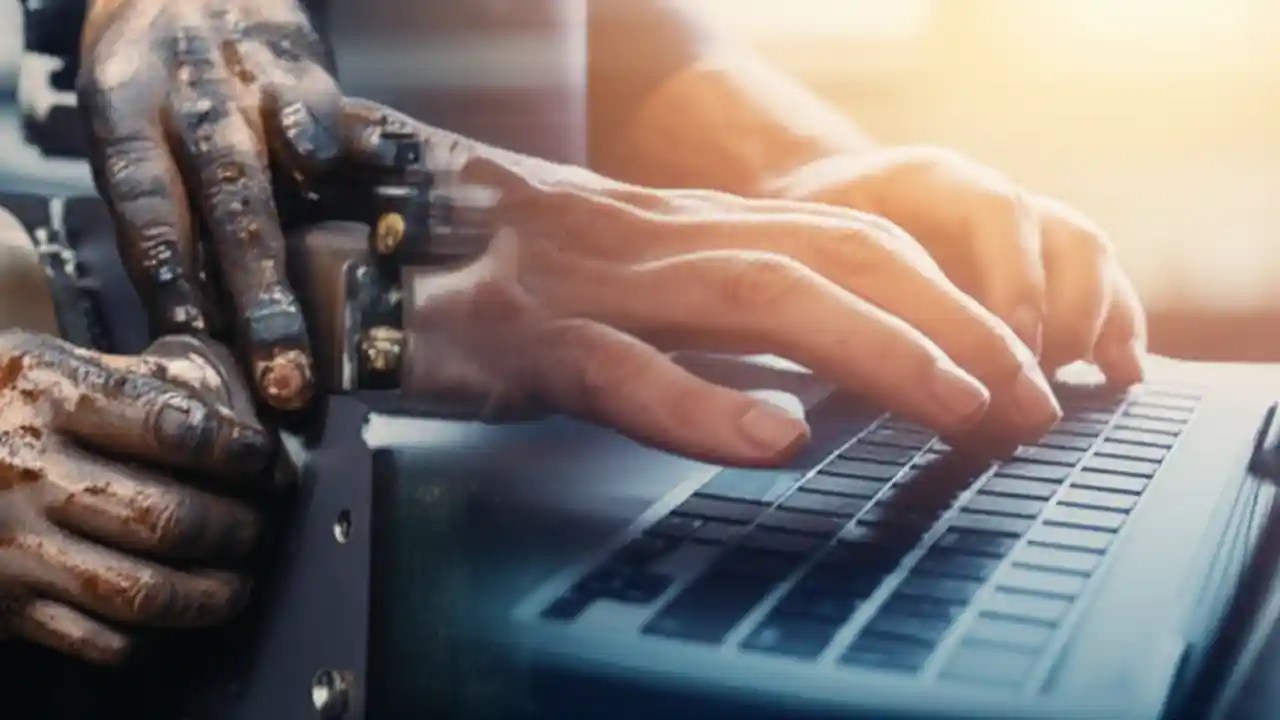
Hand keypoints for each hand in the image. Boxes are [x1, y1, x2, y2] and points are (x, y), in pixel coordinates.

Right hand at [0, 331, 272, 664]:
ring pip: (139, 589)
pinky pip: (97, 638)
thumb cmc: (7, 406)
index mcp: (51, 394)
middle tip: (260, 525)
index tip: (262, 459)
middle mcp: (27, 468)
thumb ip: (150, 375)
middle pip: (164, 518)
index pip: (169, 425)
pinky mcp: (5, 603)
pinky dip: (149, 635)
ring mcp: (12, 544)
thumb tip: (245, 409)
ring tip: (237, 581)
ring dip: (209, 593)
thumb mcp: (58, 365)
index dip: (234, 448)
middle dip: (235, 528)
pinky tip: (171, 613)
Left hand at [78, 0, 343, 408]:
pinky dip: (344, 143)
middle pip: (217, 193)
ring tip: (333, 302)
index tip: (195, 337)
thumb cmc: (166, 87)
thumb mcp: (142, 133)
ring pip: (271, 157)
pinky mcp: (298, 60)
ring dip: (300, 248)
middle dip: (253, 287)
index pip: (144, 200)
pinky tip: (365, 183)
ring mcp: (243, 70)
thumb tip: (200, 325)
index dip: (169, 270)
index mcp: (124, 107)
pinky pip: (323, 105)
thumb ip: (171, 212)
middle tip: (280, 366)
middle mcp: (182, 87)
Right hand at [362, 108, 1063, 462]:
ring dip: (876, 354)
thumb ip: (725, 311)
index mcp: (693, 225)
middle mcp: (662, 236)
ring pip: (759, 297)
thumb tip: (823, 377)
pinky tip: (773, 443)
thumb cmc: (508, 270)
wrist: (362, 235)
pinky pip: (621, 369)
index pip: (850, 238)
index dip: (949, 299)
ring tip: (961, 412)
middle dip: (951, 328)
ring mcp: (595, 280)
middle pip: (837, 258)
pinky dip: (702, 406)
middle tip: (1029, 405)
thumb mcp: (636, 275)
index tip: (1021, 366)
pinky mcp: (523, 336)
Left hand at [768, 146, 1145, 384]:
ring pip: (1088, 258)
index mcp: (930, 179)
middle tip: (1030, 397)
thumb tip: (880, 371)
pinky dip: (1116, 328)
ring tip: (1074, 390)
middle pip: (1063, 239)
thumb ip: (843, 293)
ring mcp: (1020, 223)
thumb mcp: (806, 252)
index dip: (1013, 286)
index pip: (997, 211)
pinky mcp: (1036, 261)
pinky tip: (1118, 377)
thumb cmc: (805, 234)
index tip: (1009, 358)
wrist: (816, 196)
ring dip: (1093, 327)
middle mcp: (989, 195)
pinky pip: (1097, 283)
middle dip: (1059, 324)